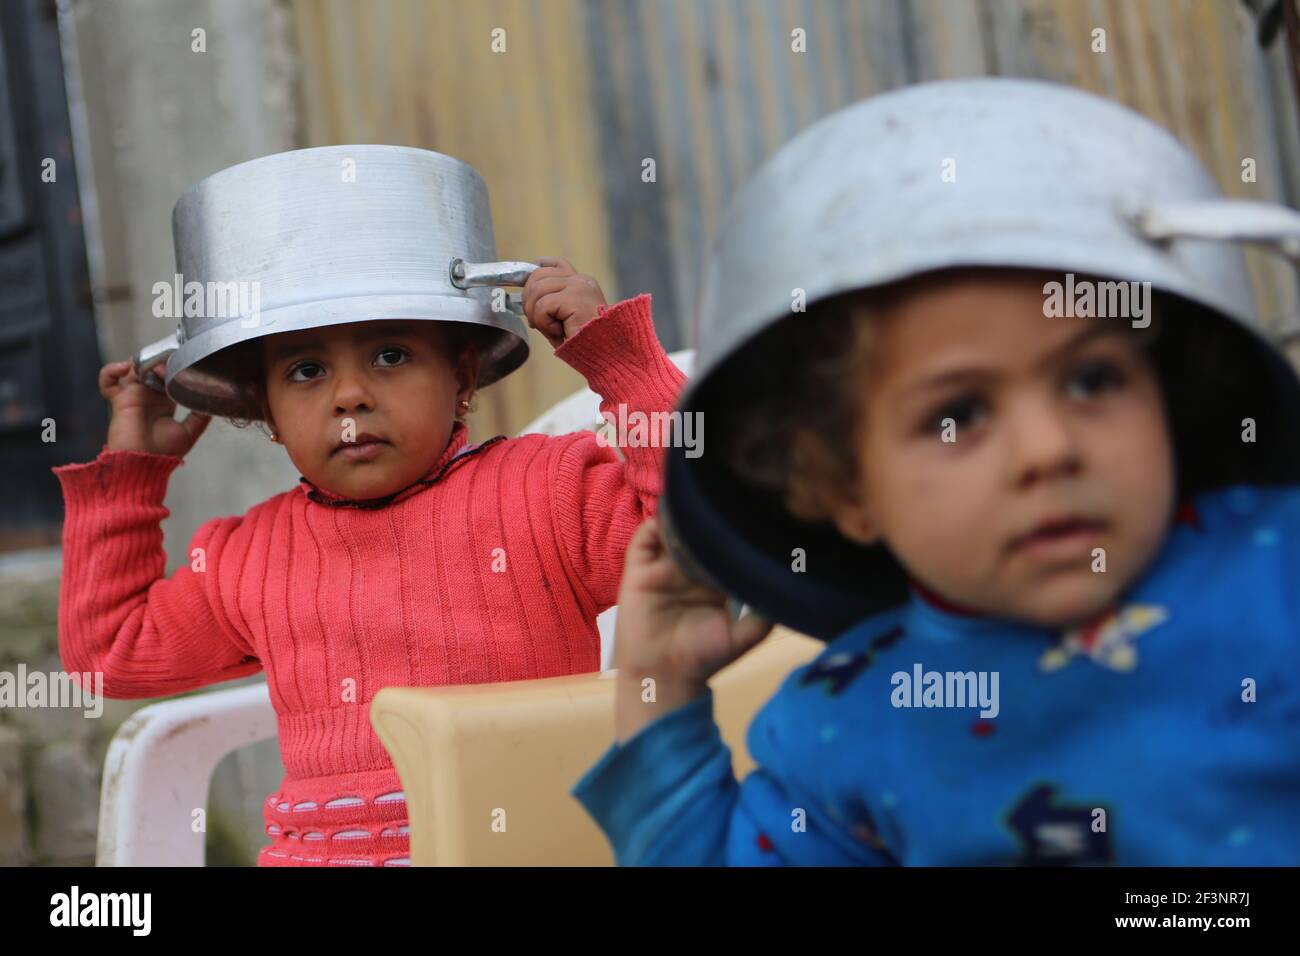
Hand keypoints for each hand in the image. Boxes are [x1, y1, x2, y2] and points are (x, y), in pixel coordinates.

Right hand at [100, 359, 210, 456]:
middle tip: (171, 358)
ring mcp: (134, 395)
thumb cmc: (164, 452)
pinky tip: (126, 368)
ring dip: (144, 361)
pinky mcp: (120, 398)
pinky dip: (112, 370)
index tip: (183, 359)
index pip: (169, 377)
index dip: (175, 367)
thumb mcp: (189, 432)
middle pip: (152, 369)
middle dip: (162, 361)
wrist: (143, 463)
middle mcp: (149, 397)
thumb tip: (214, 402)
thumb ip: (200, 416)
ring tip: (155, 364)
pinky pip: (108, 380)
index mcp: (165, 402)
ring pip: (134, 369)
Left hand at [521, 257, 606, 346]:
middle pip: (539, 275)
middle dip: (529, 300)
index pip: (554, 264)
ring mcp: (578, 286)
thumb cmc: (585, 343)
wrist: (606, 356)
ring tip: (550, 329)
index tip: (528, 288)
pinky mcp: (574, 298)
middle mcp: (581, 280)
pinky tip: (559, 331)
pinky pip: (542, 306)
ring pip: (536, 289)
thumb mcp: (563, 318)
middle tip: (536, 322)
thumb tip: (526, 299)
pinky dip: (544, 322)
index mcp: (581, 283)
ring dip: (535, 314)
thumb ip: (549, 303)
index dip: (536, 272)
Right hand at [613, 516, 772, 741]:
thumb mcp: (746, 635)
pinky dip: (657, 522)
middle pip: (699, 532)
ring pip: (672, 529)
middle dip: (710, 515)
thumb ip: (766, 613)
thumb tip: (790, 585)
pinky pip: (645, 539)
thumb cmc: (704, 657)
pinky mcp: (640, 570)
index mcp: (714, 581)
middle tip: (726, 495)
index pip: (725, 547)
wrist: (665, 676)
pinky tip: (673, 512)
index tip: (750, 513)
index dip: (735, 531)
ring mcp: (663, 568)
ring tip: (699, 496)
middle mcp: (688, 570)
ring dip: (684, 513)